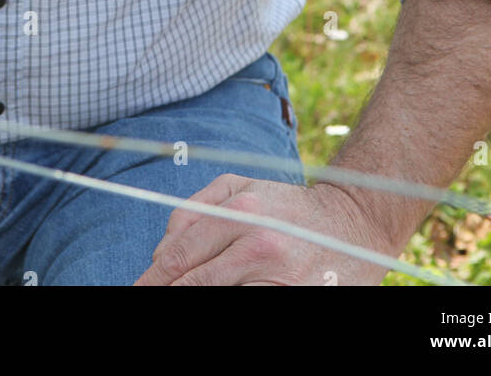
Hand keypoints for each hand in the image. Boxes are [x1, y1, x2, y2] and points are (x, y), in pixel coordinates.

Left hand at [133, 173, 399, 285]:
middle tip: (145, 296)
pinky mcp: (293, 298)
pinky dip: (229, 300)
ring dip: (192, 299)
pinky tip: (222, 293)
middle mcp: (260, 243)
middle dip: (166, 292)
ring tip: (178, 295)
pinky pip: (246, 304)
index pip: (181, 253)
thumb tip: (160, 251)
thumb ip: (195, 208)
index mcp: (243, 210)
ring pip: (217, 297)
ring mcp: (279, 278)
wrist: (352, 226)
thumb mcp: (242, 187)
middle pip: (194, 283)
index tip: (137, 288)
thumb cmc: (287, 206)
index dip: (152, 278)